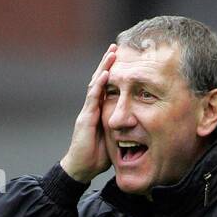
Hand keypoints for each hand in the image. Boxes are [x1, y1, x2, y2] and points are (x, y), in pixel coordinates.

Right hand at [60, 44, 116, 183]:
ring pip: (95, 84)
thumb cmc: (96, 156)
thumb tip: (135, 124)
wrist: (81, 169)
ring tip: (111, 53)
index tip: (121, 59)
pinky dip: (98, 85)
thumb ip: (121, 129)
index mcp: (98, 111)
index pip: (105, 87)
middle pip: (99, 81)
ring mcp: (87, 111)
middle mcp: (91, 108)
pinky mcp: (85, 118)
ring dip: (103, 68)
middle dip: (107, 64)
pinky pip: (92, 98)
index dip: (112, 73)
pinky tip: (104, 74)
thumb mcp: (113, 139)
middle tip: (116, 47)